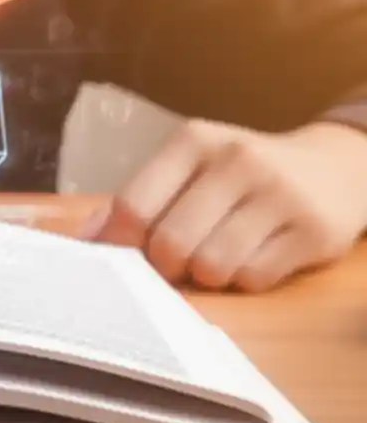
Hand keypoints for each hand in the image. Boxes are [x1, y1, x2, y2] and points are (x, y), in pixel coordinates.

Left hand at [90, 119, 366, 291]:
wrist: (335, 166)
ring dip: (206, 276)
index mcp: (194, 141)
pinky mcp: (314, 231)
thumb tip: (86, 240)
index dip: (120, 244)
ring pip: (212, 267)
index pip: (134, 205)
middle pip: (170, 243)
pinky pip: (254, 279)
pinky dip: (244, 281)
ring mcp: (280, 194)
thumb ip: (138, 199)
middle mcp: (238, 160)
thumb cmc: (240, 175)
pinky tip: (254, 257)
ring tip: (217, 257)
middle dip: (166, 266)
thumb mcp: (189, 169)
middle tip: (177, 262)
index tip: (122, 258)